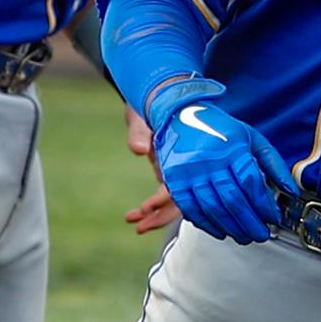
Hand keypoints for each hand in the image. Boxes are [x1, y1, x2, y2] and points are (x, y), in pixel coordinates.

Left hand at [121, 99, 180, 231]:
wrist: (163, 94)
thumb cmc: (156, 103)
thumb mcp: (143, 113)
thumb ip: (140, 131)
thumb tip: (139, 149)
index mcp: (185, 150)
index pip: (181, 181)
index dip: (165, 198)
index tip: (146, 206)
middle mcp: (187, 163)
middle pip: (182, 198)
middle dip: (161, 216)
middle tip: (140, 227)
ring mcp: (182, 170)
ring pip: (176, 202)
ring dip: (156, 216)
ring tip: (134, 224)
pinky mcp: (173, 173)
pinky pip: (168, 196)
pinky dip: (152, 208)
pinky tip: (133, 215)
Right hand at [147, 79, 300, 244]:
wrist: (179, 116)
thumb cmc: (221, 130)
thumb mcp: (252, 138)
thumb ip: (273, 164)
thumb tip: (291, 191)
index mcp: (232, 147)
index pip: (251, 182)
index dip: (264, 204)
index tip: (273, 217)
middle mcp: (209, 160)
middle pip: (233, 200)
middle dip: (250, 223)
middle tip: (262, 234)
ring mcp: (189, 172)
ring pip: (213, 208)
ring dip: (231, 228)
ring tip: (245, 237)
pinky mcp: (175, 182)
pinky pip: (191, 210)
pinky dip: (208, 225)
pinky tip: (221, 232)